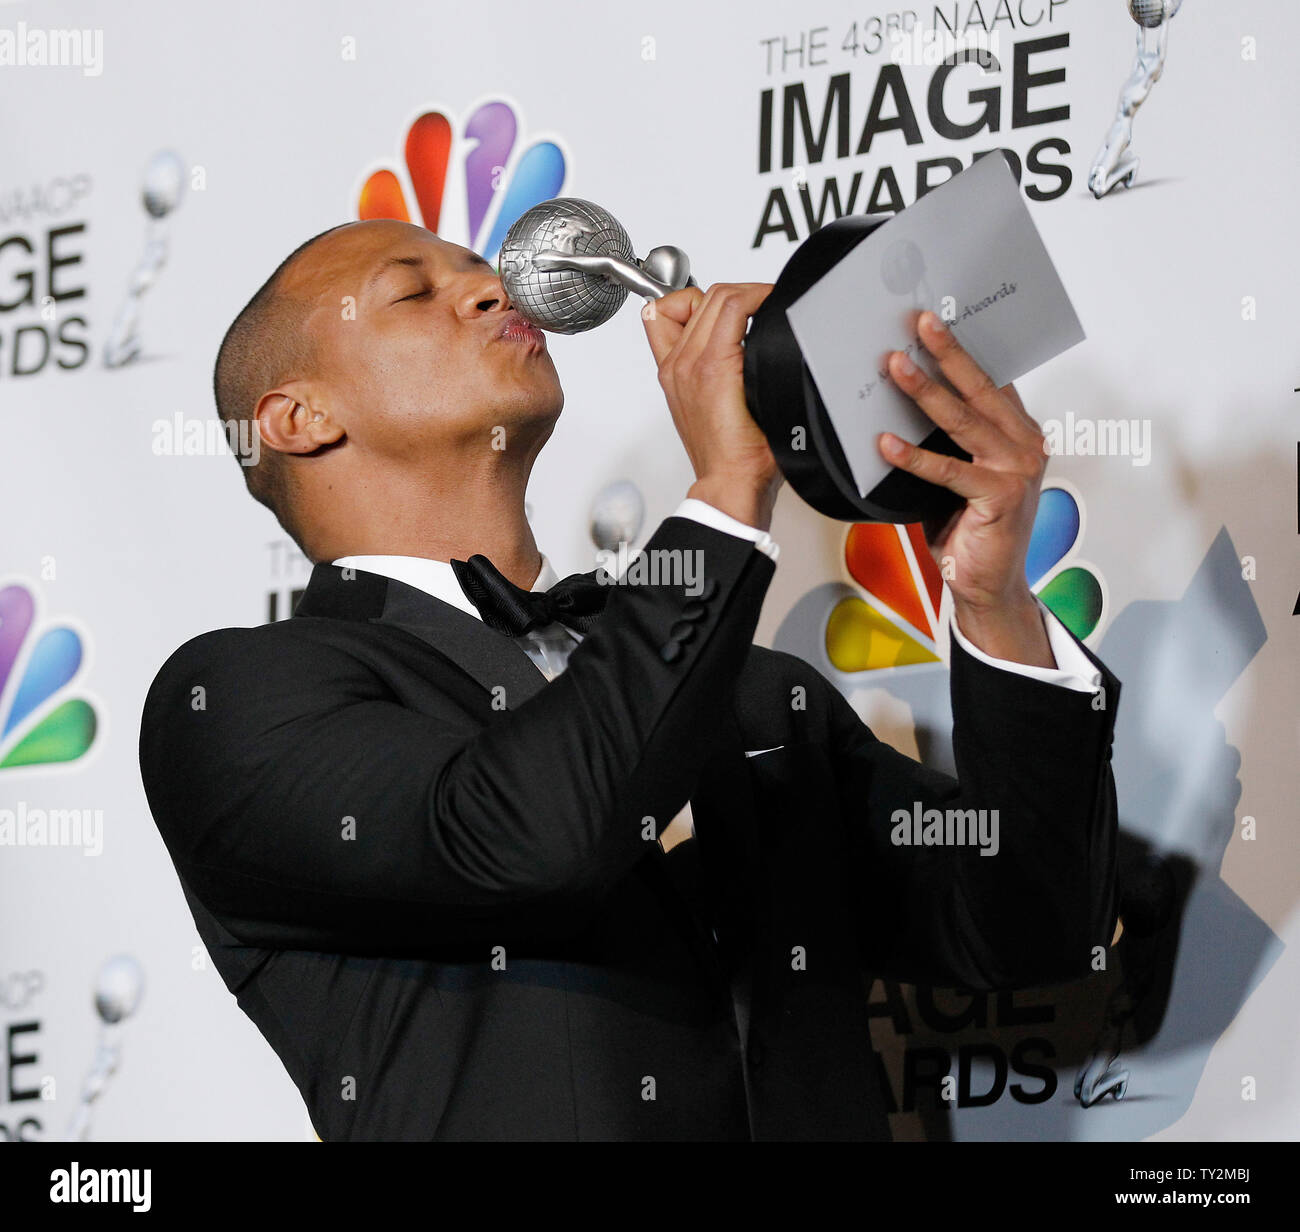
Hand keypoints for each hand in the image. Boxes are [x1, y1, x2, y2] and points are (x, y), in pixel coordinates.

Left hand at [642, 283, 783, 529]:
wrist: (731, 482)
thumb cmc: (753, 455)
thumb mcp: (774, 396)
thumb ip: (770, 355)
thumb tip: (771, 324)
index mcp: (713, 367)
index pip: (734, 301)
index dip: (760, 292)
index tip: (774, 299)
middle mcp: (686, 364)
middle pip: (712, 296)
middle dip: (743, 292)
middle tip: (762, 304)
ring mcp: (674, 369)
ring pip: (688, 303)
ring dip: (717, 300)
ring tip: (738, 312)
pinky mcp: (670, 376)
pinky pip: (665, 323)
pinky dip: (687, 313)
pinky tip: (705, 322)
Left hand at [882, 311, 1053, 664]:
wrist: (985, 584)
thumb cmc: (970, 528)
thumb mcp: (956, 473)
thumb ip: (945, 441)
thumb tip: (900, 406)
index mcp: (1018, 432)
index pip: (989, 381)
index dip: (962, 350)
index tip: (933, 322)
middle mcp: (1025, 444)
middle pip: (980, 388)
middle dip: (948, 352)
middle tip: (919, 323)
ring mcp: (1017, 469)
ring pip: (964, 421)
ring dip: (926, 392)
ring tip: (895, 367)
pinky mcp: (1000, 496)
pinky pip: (949, 471)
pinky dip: (914, 457)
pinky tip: (885, 443)